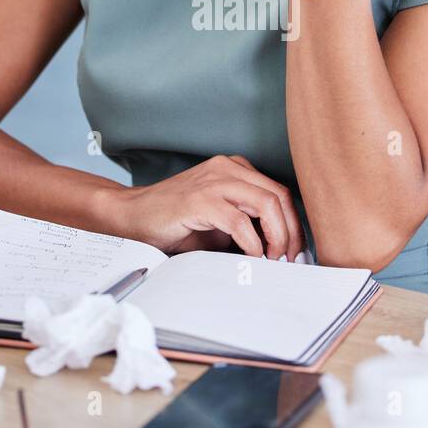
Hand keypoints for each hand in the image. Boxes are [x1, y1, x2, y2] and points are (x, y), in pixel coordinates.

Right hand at [108, 154, 304, 259]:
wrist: (132, 216)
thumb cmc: (174, 221)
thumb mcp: (219, 221)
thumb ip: (248, 225)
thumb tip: (278, 248)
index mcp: (234, 169)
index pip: (278, 192)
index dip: (293, 224)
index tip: (295, 250)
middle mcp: (227, 169)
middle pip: (278, 196)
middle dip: (291, 232)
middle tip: (289, 258)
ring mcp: (213, 181)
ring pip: (266, 204)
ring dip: (277, 237)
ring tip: (273, 259)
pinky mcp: (200, 200)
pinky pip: (239, 221)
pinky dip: (252, 243)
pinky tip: (252, 257)